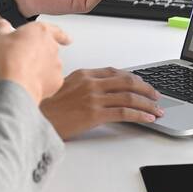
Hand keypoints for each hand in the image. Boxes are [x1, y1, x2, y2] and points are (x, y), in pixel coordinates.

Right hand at [0, 19, 70, 102]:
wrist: (17, 83)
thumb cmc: (10, 59)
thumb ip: (3, 29)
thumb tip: (3, 26)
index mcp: (40, 31)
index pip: (55, 30)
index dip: (61, 35)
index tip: (66, 39)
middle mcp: (52, 46)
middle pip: (50, 49)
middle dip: (40, 54)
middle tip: (26, 58)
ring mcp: (56, 64)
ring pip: (50, 65)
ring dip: (41, 68)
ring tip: (24, 72)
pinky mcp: (56, 81)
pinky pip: (50, 80)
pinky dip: (42, 81)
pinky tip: (29, 82)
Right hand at [40, 67, 164, 138]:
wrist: (35, 119)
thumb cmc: (45, 107)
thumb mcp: (63, 88)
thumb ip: (82, 86)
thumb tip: (100, 92)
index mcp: (84, 75)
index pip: (115, 72)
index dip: (133, 78)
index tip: (141, 84)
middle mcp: (91, 83)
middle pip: (127, 82)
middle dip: (146, 89)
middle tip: (156, 95)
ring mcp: (94, 98)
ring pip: (129, 97)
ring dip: (147, 104)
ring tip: (157, 109)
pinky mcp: (95, 114)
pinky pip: (124, 113)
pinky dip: (140, 115)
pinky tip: (148, 118)